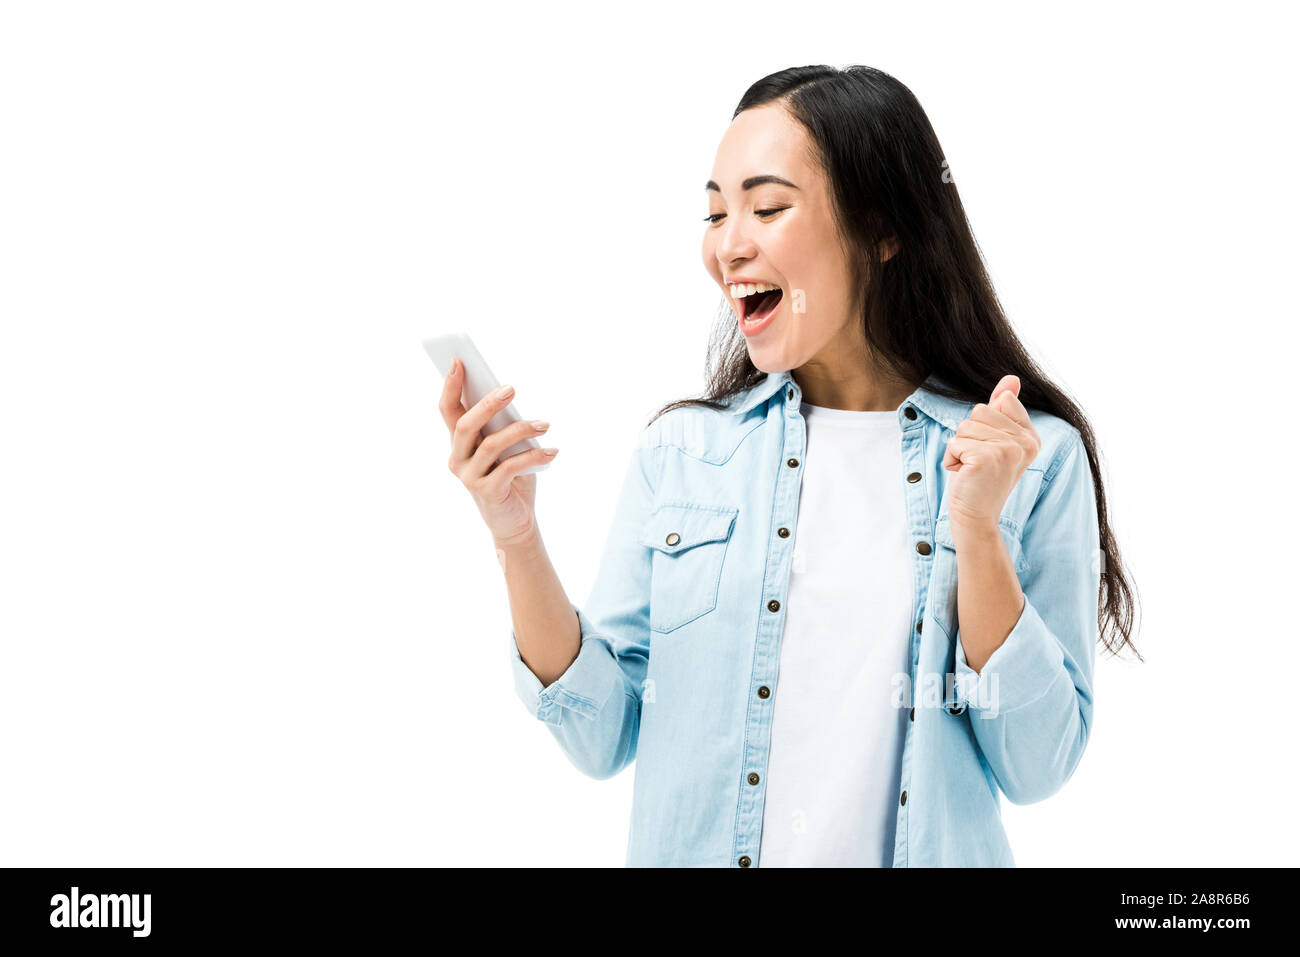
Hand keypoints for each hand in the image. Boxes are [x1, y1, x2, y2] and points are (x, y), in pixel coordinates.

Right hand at [439, 358, 557, 547]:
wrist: (515, 522)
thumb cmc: (511, 478)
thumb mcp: (505, 449)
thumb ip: (501, 427)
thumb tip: (511, 398)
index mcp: (459, 443)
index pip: (447, 410)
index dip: (450, 386)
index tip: (458, 362)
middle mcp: (458, 458)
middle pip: (465, 425)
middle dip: (488, 404)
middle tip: (511, 388)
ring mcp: (469, 477)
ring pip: (490, 445)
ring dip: (520, 430)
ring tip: (545, 424)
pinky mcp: (486, 492)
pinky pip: (509, 467)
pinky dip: (532, 457)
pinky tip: (551, 452)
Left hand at [942, 374, 1040, 532]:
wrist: (975, 518)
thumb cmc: (980, 479)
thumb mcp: (995, 441)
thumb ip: (1004, 409)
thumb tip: (1012, 377)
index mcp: (1031, 436)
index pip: (1001, 400)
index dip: (983, 425)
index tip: (991, 451)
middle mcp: (1026, 442)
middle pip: (979, 410)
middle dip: (969, 436)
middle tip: (978, 463)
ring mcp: (1009, 449)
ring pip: (964, 426)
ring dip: (959, 448)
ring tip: (971, 470)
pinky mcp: (987, 457)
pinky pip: (955, 442)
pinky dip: (951, 459)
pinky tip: (964, 476)